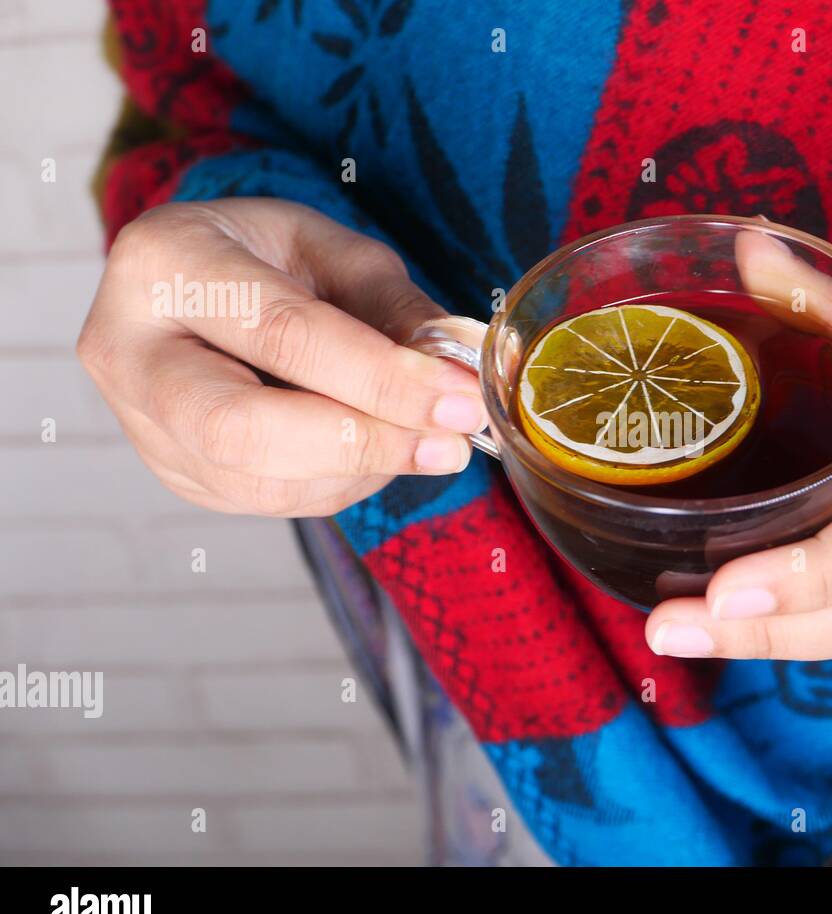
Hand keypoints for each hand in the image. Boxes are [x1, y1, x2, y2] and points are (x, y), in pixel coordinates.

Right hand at [78, 199, 486, 515]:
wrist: (200, 289)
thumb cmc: (272, 260)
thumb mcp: (337, 254)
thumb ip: (395, 310)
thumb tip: (457, 375)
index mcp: (165, 262)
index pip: (284, 334)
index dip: (382, 377)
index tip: (462, 399)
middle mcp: (129, 350)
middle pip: (245, 429)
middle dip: (365, 440)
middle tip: (453, 443)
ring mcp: (142, 425)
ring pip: (261, 481)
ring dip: (365, 469)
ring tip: (427, 440)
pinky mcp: (174, 474)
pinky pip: (270, 500)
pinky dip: (343, 482)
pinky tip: (379, 449)